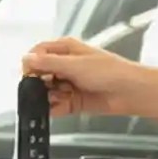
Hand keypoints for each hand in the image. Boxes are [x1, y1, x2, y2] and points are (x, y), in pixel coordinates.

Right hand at [22, 37, 142, 116]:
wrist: (130, 92)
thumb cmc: (109, 71)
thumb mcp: (75, 64)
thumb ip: (49, 63)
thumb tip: (26, 59)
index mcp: (65, 49)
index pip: (38, 54)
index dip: (31, 64)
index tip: (29, 75)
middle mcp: (65, 66)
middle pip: (39, 74)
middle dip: (38, 83)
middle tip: (44, 89)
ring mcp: (68, 84)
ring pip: (46, 91)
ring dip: (47, 97)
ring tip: (58, 97)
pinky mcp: (72, 101)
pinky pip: (55, 106)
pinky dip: (53, 109)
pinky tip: (56, 108)